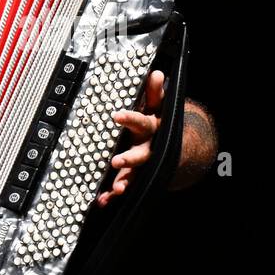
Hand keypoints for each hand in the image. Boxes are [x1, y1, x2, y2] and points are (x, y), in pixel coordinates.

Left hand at [98, 70, 164, 207]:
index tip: (117, 115)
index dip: (130, 118)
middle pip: (141, 154)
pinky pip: (123, 186)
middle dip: (129, 159)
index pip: (140, 121)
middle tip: (117, 161)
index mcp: (150, 128)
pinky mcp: (133, 175)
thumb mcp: (157, 107)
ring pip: (134, 175)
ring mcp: (140, 164)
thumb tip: (156, 74)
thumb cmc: (156, 122)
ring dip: (124, 182)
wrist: (172, 146)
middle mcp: (147, 147)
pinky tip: (102, 201)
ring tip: (117, 190)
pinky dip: (112, 195)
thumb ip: (154, 93)